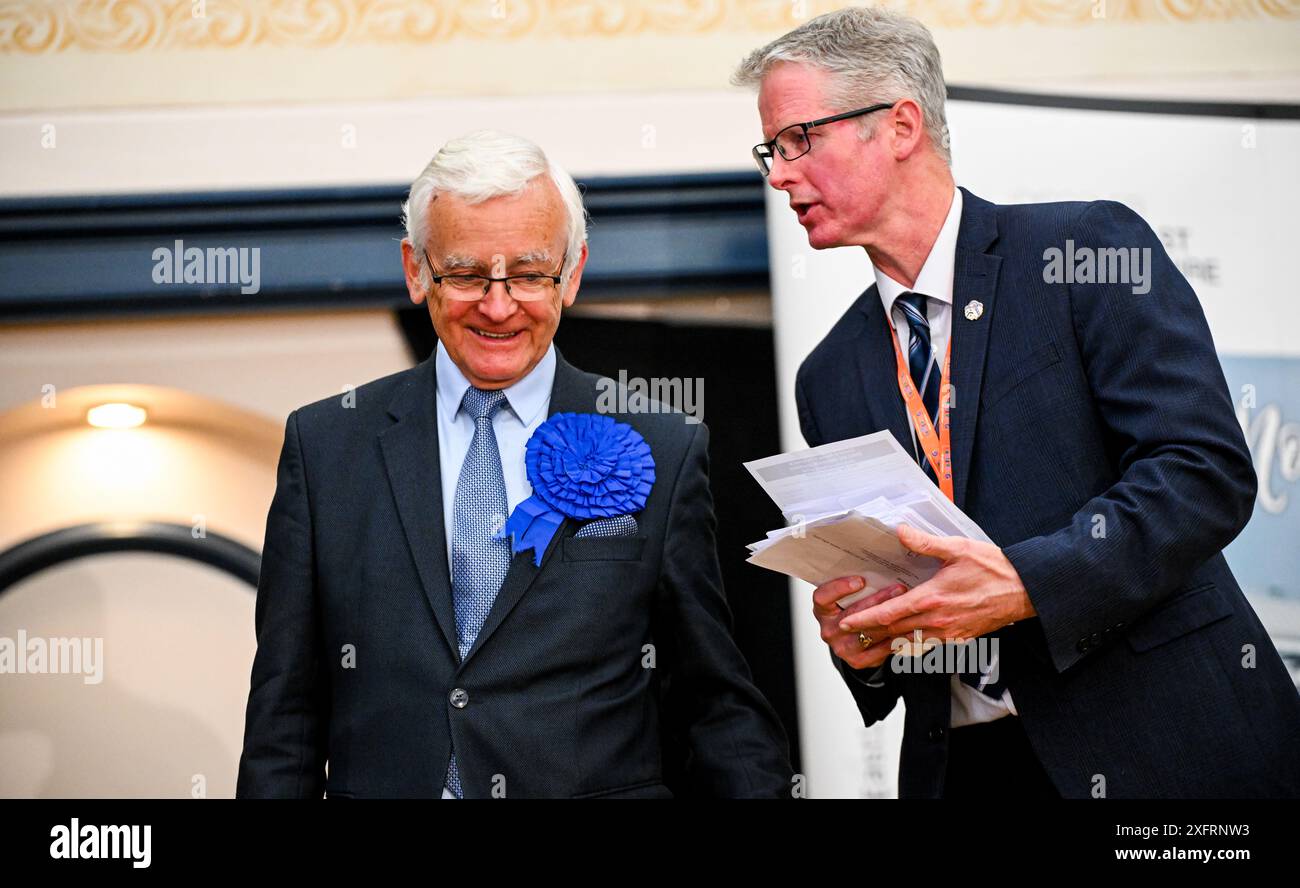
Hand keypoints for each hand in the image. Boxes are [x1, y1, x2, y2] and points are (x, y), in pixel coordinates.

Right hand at [813, 577, 909, 670]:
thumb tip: (878, 560)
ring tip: (911, 607)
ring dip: (893, 618)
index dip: (839, 588)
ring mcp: (842, 647)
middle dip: (878, 600)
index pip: (822, 597)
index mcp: (822, 611)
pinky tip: (912, 626)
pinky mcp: (858, 661)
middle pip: (852, 614)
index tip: (861, 580)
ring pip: (870, 631)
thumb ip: (858, 584)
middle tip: (899, 589)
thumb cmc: (854, 610)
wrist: (855, 643)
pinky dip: (898, 636)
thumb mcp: (849, 597)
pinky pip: (882, 648)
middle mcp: (829, 630)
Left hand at [836, 524, 1035, 644]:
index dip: (866, 620)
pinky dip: (911, 646)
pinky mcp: (959, 639)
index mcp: (933, 598)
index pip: (890, 614)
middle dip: (870, 634)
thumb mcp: (958, 548)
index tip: (848, 622)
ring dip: (887, 643)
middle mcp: (938, 621)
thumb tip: (901, 531)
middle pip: (894, 632)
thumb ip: (925, 543)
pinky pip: (928, 647)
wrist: (1025, 590)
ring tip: (868, 641)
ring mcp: (949, 633)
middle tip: (849, 634)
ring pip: (909, 644)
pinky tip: (902, 641)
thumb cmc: (994, 568)